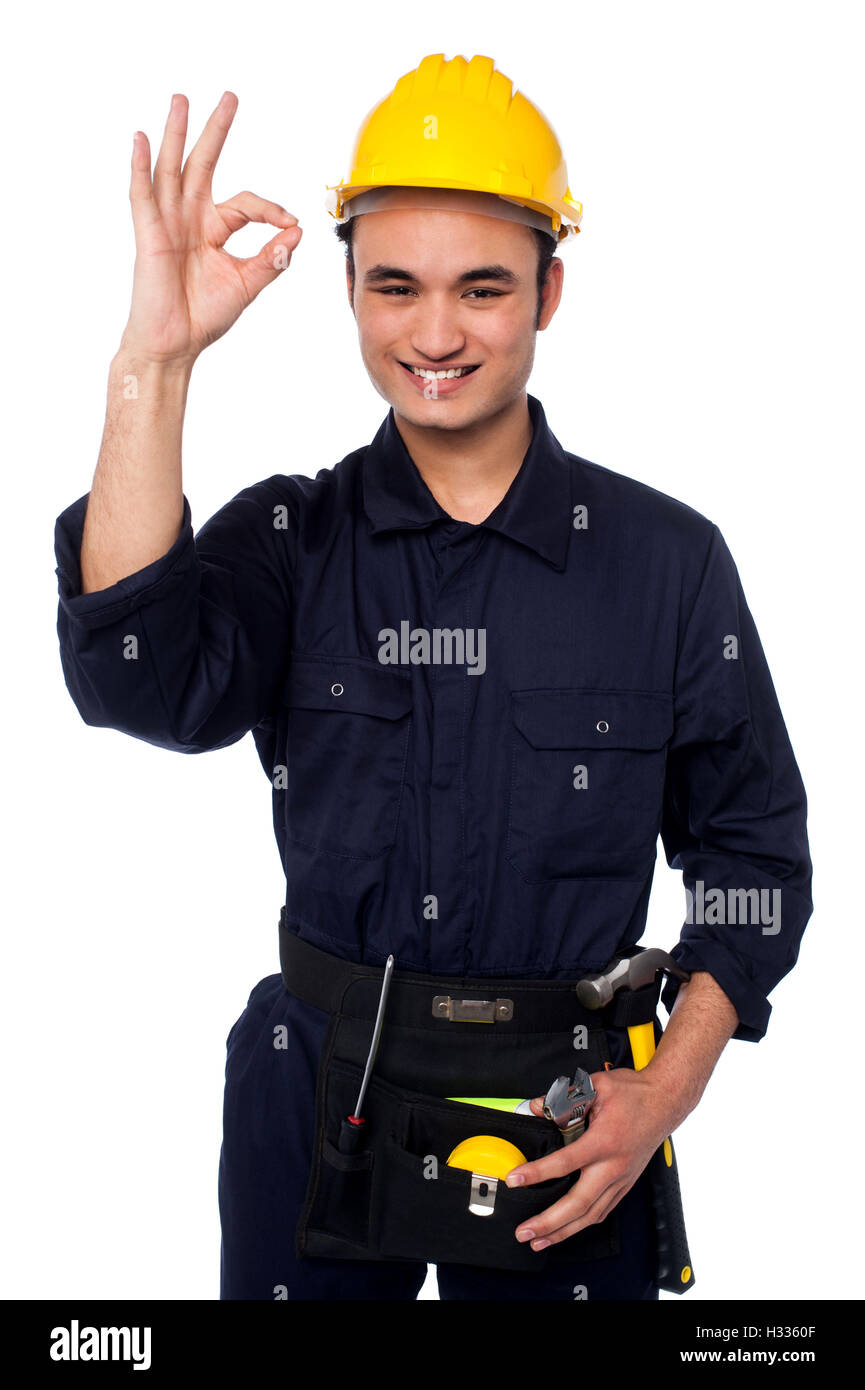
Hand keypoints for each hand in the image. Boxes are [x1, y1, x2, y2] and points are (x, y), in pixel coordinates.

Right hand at [122, 92, 302, 365]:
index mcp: (214, 228)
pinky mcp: (150, 235)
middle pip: (204, 164)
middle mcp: (190, 218)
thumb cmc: (204, 316)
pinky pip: (143, 195)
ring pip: (172, 168)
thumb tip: (297, 232)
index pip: (246, 203)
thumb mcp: (247, 284)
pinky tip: (140, 140)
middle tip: (230, 97)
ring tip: (181, 100)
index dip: (270, 210)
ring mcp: (169, 223)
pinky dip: (140, 167)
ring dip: (177, 134)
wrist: (176, 344)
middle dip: (216, 131)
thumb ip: (273, 258)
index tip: (289, 224)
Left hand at [503, 1068, 676, 1250]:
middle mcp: (614, 1165)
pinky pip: (602, 1211)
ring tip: (538, 1241)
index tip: (514, 1180)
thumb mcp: (595, 1085)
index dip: (537, 1173)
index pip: (565, 1162)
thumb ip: (562, 1098)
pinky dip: (582, 1225)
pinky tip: (566, 1230)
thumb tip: (535, 1107)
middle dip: (549, 1222)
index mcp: (604, 1140)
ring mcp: (622, 1179)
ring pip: (591, 1215)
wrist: (665, 1101)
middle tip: (523, 1232)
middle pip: (579, 1203)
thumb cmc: (633, 1092)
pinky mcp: (626, 1184)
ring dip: (563, 1232)